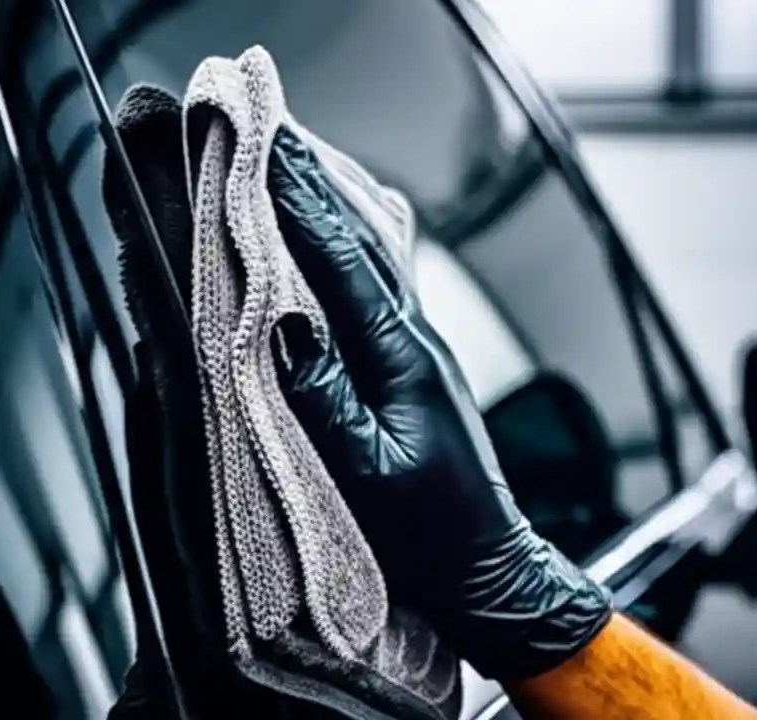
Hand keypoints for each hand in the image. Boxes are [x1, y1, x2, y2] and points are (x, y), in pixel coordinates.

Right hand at [268, 127, 611, 680]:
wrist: (489, 568)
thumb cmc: (432, 534)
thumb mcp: (370, 477)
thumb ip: (327, 401)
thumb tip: (285, 329)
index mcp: (403, 359)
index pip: (343, 267)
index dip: (303, 209)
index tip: (267, 153)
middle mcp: (415, 343)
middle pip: (359, 249)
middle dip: (314, 190)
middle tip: (274, 135)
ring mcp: (420, 355)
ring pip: (371, 264)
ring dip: (331, 213)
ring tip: (297, 169)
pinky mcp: (416, 373)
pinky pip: (376, 293)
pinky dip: (347, 254)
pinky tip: (336, 244)